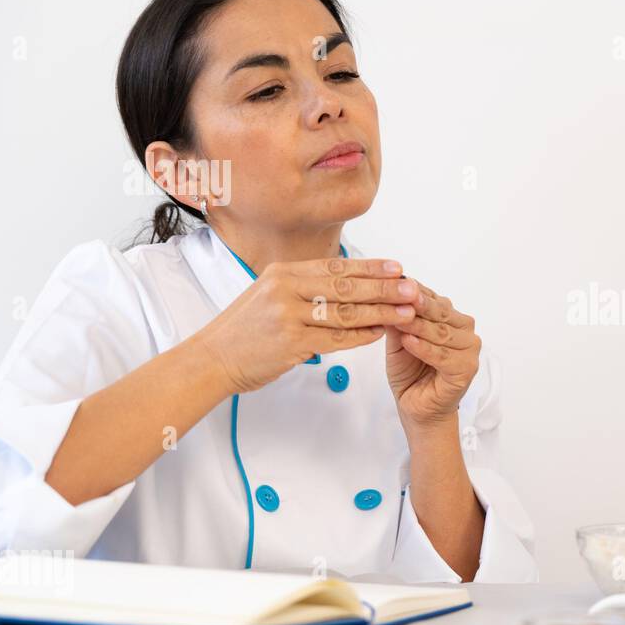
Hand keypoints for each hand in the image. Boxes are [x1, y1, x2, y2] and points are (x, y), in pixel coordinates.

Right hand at [195, 257, 414, 392]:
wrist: (212, 358)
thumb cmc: (245, 331)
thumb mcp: (269, 295)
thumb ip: (304, 287)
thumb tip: (345, 281)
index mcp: (283, 272)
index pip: (336, 266)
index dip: (370, 267)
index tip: (397, 267)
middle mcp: (285, 288)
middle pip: (346, 286)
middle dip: (384, 287)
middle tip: (412, 287)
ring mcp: (287, 315)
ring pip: (345, 312)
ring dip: (381, 312)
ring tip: (407, 311)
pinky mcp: (290, 342)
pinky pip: (336, 339)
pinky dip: (361, 336)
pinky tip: (381, 333)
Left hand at [384, 278, 480, 430]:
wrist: (415, 407)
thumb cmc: (410, 373)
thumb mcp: (398, 340)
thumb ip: (398, 320)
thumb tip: (389, 295)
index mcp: (453, 319)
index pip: (434, 300)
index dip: (414, 292)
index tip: (394, 284)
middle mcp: (465, 332)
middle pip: (442, 314)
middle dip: (418, 306)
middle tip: (400, 296)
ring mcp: (469, 351)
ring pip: (442, 334)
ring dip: (420, 327)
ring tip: (400, 321)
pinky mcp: (466, 370)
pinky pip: (443, 356)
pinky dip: (425, 349)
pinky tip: (409, 342)